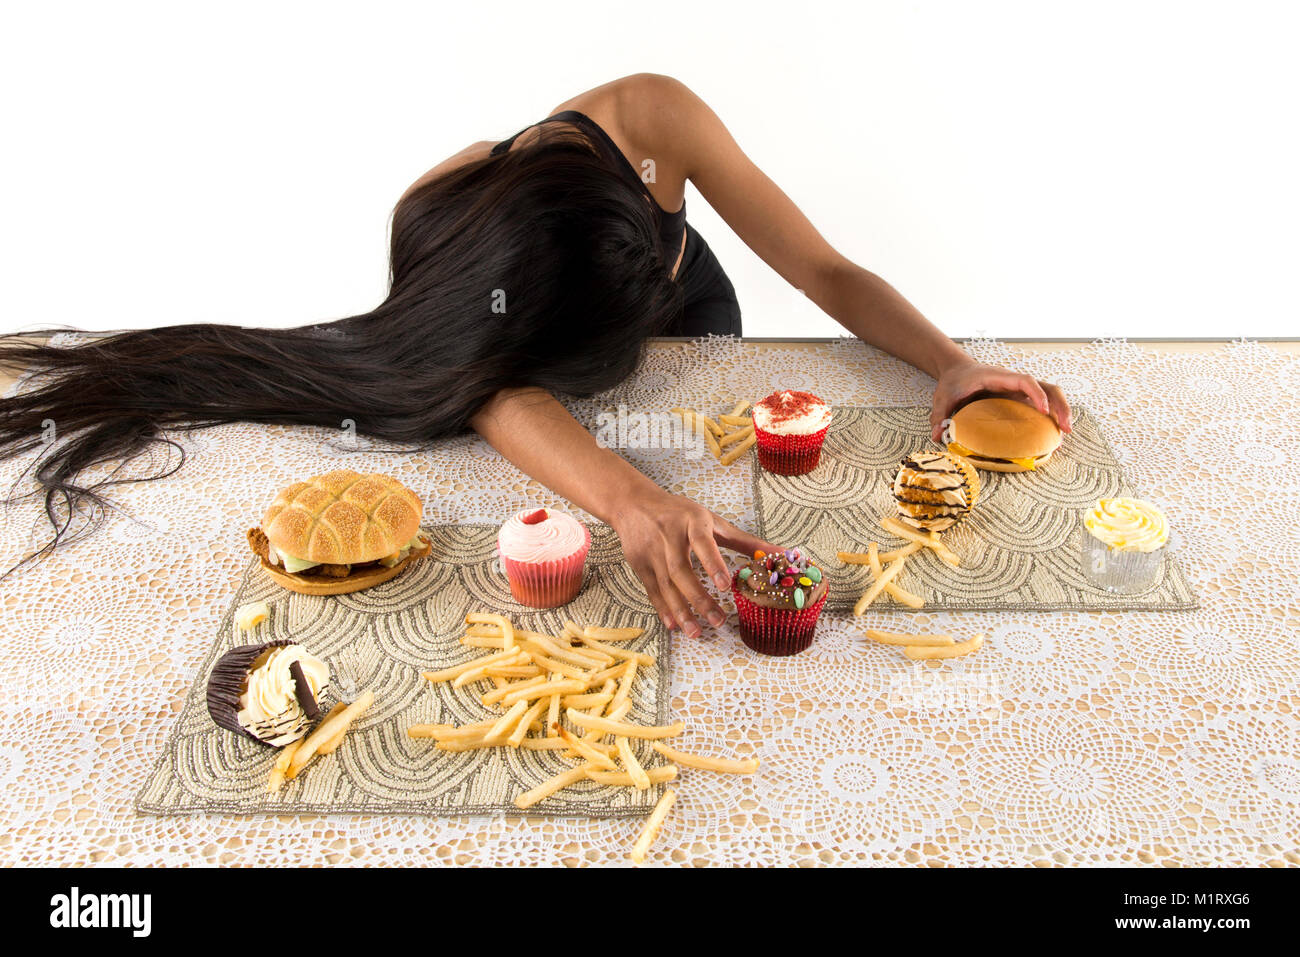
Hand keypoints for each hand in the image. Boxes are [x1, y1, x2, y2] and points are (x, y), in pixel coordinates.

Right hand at [610, 487, 778, 638]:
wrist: (635, 504)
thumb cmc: (680, 513)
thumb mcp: (712, 521)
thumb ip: (745, 541)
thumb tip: (781, 553)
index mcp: (692, 521)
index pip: (703, 543)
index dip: (712, 564)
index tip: (725, 586)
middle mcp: (669, 536)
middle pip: (682, 570)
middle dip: (699, 598)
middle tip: (718, 620)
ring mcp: (651, 551)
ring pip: (666, 585)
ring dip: (681, 610)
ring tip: (696, 632)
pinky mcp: (640, 564)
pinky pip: (652, 590)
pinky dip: (663, 609)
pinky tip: (674, 625)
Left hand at [930, 358, 1073, 442]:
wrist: (957, 370)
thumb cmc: (953, 381)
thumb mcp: (942, 397)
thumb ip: (939, 415)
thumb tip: (937, 436)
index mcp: (997, 377)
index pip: (1024, 380)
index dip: (1036, 394)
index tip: (1043, 410)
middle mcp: (1013, 381)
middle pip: (1046, 387)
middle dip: (1059, 405)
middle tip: (1065, 428)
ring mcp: (1019, 389)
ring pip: (1049, 393)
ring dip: (1061, 410)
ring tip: (1065, 433)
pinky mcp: (1019, 397)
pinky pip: (1041, 402)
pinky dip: (1052, 414)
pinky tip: (1054, 432)